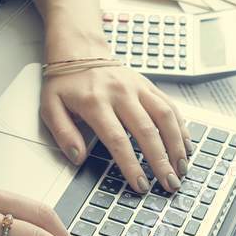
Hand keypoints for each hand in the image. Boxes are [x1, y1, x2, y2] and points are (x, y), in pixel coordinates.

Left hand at [40, 60, 189, 194]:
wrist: (79, 50)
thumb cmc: (65, 83)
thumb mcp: (51, 107)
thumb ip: (63, 134)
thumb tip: (78, 158)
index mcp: (95, 103)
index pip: (117, 140)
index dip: (131, 165)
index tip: (141, 185)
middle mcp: (120, 93)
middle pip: (147, 131)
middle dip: (161, 161)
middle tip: (169, 184)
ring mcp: (137, 88)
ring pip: (165, 117)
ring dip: (177, 145)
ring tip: (181, 168)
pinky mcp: (148, 85)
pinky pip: (169, 106)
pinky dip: (181, 127)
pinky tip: (185, 146)